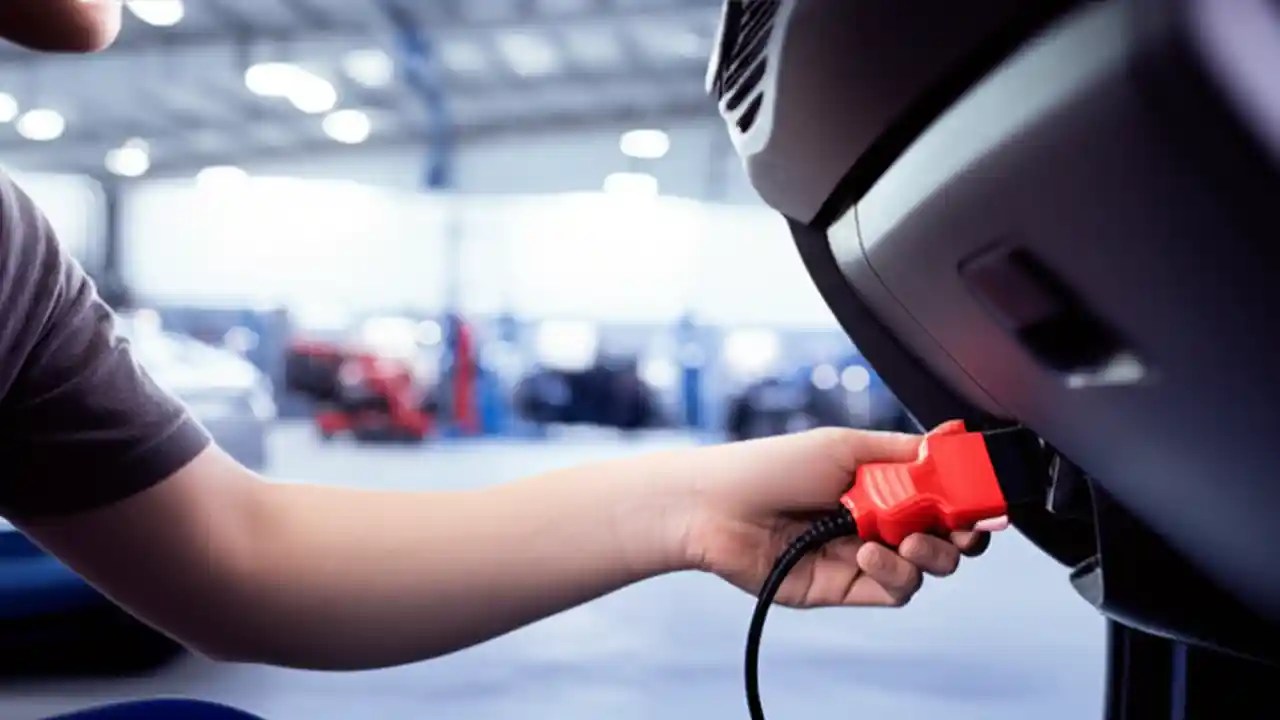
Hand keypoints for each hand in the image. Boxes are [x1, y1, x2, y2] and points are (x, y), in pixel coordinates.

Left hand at [683, 428, 990, 607]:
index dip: (969, 499)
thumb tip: (949, 444)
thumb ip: (901, 452)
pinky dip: (892, 574)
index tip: (988, 499)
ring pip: (924, 568)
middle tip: (962, 529)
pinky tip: (867, 553)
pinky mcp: (845, 588)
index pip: (941, 493)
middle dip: (962, 535)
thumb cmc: (769, 467)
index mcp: (878, 480)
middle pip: (944, 536)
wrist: (716, 507)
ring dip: (927, 555)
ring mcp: (862, 555)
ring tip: (903, 539)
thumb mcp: (843, 445)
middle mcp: (876, 519)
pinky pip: (893, 591)